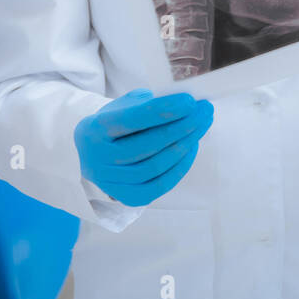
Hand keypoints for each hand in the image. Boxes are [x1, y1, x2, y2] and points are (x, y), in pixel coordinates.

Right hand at [74, 89, 213, 206]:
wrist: (95, 151)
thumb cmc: (118, 122)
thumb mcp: (124, 106)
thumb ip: (150, 103)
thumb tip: (187, 104)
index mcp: (94, 128)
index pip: (132, 119)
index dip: (163, 110)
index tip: (190, 101)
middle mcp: (97, 157)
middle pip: (147, 144)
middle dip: (182, 126)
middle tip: (205, 111)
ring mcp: (109, 181)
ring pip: (155, 166)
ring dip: (184, 145)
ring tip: (201, 127)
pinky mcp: (125, 196)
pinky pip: (159, 185)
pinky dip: (180, 167)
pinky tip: (192, 147)